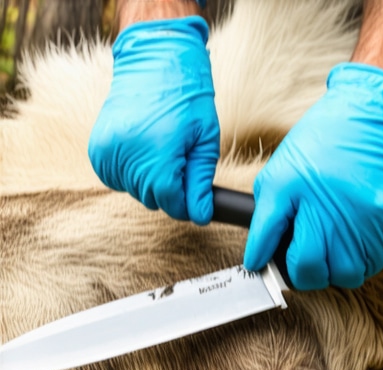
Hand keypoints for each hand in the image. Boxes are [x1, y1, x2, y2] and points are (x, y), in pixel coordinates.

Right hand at [88, 16, 219, 224]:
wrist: (153, 60)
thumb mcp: (205, 141)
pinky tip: (142, 152)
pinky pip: (115, 180)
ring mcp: (108, 152)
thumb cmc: (187, 98)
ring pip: (134, 191)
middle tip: (179, 160)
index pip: (171, 203)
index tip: (193, 195)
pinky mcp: (97, 149)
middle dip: (169, 190)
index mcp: (158, 154)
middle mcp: (128, 156)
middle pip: (152, 200)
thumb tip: (200, 216)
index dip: (185, 204)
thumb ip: (200, 183)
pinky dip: (130, 174)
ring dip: (149, 181)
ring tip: (160, 150)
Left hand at [244, 63, 382, 289]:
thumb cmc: (322, 143)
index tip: (289, 263)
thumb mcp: (279, 175)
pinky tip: (357, 233)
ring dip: (342, 266)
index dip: (290, 271)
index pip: (300, 266)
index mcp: (308, 206)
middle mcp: (343, 219)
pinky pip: (381, 258)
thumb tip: (257, 260)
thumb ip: (265, 223)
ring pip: (356, 273)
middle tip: (312, 254)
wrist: (377, 115)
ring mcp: (374, 222)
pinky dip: (366, 254)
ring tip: (335, 243)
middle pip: (329, 275)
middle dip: (315, 272)